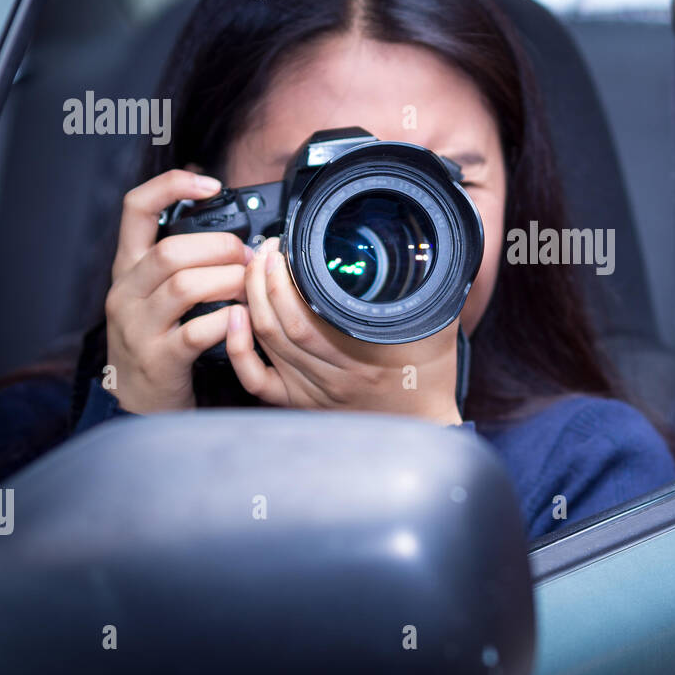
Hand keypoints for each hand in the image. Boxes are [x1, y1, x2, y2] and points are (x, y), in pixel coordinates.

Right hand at [105, 169, 252, 412]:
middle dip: (221, 248)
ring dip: (229, 282)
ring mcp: (138, 327)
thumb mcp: (156, 295)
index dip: (171, 186)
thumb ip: (183, 262)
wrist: (138, 403)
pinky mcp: (159, 359)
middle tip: (249, 260)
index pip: (134, 208)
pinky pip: (197, 331)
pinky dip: (228, 321)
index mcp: (128, 268)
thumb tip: (232, 231)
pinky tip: (242, 319)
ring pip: (185, 286)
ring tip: (249, 289)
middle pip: (171, 251)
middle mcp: (126, 293)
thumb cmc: (158, 340)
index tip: (210, 183)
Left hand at [226, 237, 462, 424]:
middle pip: (278, 325)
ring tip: (255, 269)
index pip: (306, 314)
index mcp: (363, 356)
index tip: (287, 247)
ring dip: (252, 301)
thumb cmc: (433, 378)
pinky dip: (237, 348)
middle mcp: (333, 376)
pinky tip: (235, 318)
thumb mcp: (438, 325)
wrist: (426, 426)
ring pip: (265, 343)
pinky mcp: (300, 403)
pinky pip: (257, 380)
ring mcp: (312, 392)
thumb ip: (433, 285)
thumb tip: (432, 247)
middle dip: (263, 280)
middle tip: (267, 250)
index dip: (285, 278)